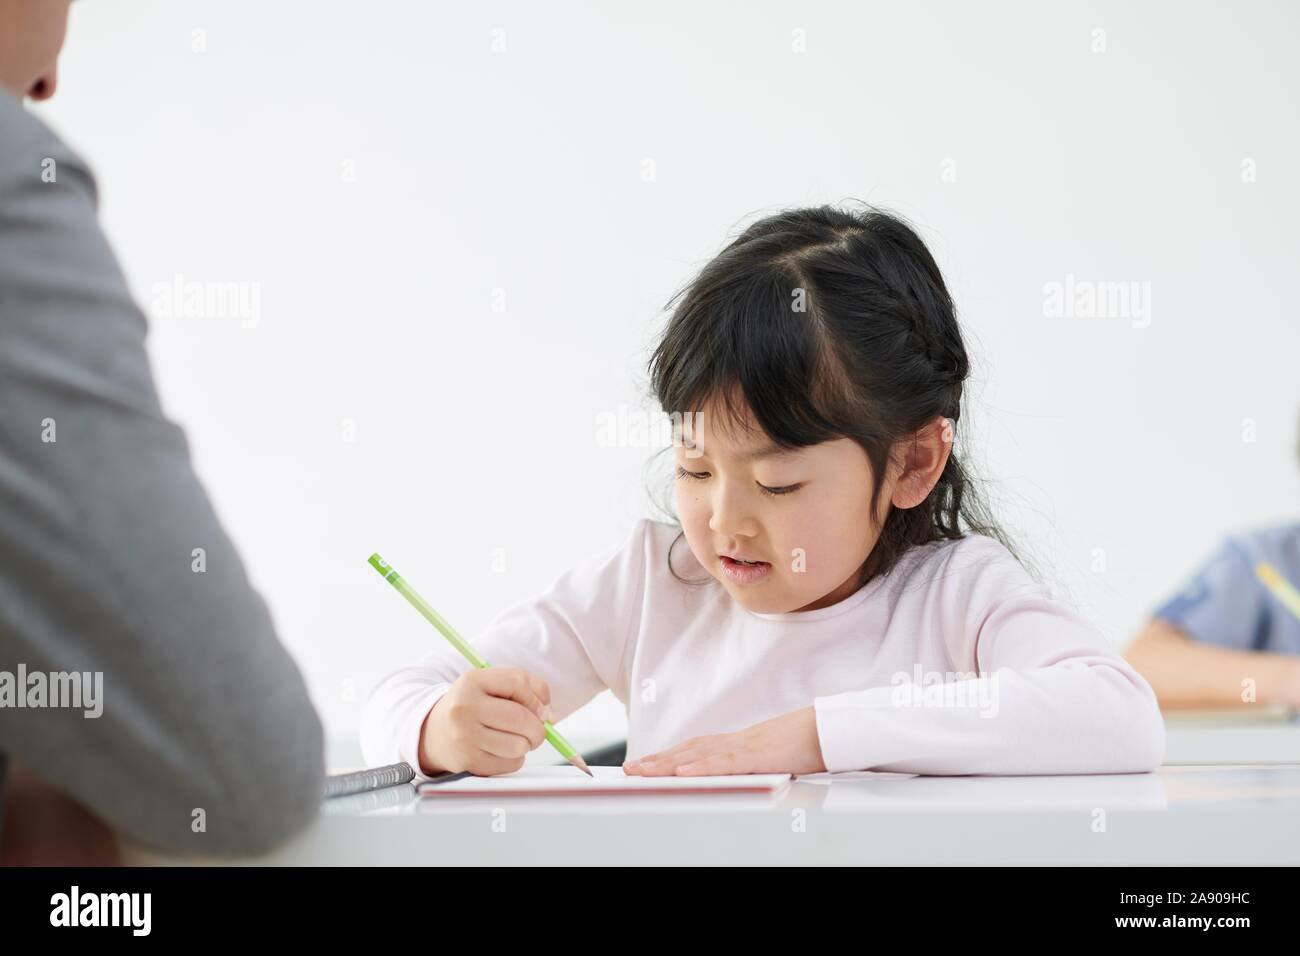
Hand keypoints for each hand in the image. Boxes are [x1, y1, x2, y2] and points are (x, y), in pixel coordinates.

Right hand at [419, 666, 555, 775]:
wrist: (436, 731)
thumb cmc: (475, 705)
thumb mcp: (493, 684)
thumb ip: (528, 688)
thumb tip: (550, 715)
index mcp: (472, 681)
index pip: (517, 682)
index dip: (536, 698)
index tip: (539, 709)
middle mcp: (464, 707)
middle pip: (521, 718)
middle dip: (538, 728)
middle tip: (536, 730)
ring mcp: (464, 736)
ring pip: (518, 745)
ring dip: (526, 745)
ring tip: (516, 739)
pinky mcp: (468, 761)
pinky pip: (510, 764)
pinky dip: (514, 759)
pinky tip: (502, 751)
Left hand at [623, 706, 826, 775]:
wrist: (830, 729)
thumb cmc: (806, 744)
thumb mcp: (773, 758)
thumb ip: (752, 766)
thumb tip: (738, 777)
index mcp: (739, 744)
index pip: (696, 750)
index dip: (668, 756)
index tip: (644, 763)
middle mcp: (736, 743)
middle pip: (689, 750)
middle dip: (657, 760)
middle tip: (629, 769)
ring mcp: (746, 748)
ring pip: (699, 755)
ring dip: (668, 763)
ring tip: (642, 770)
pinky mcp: (758, 756)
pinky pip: (726, 762)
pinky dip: (702, 767)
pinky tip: (682, 771)